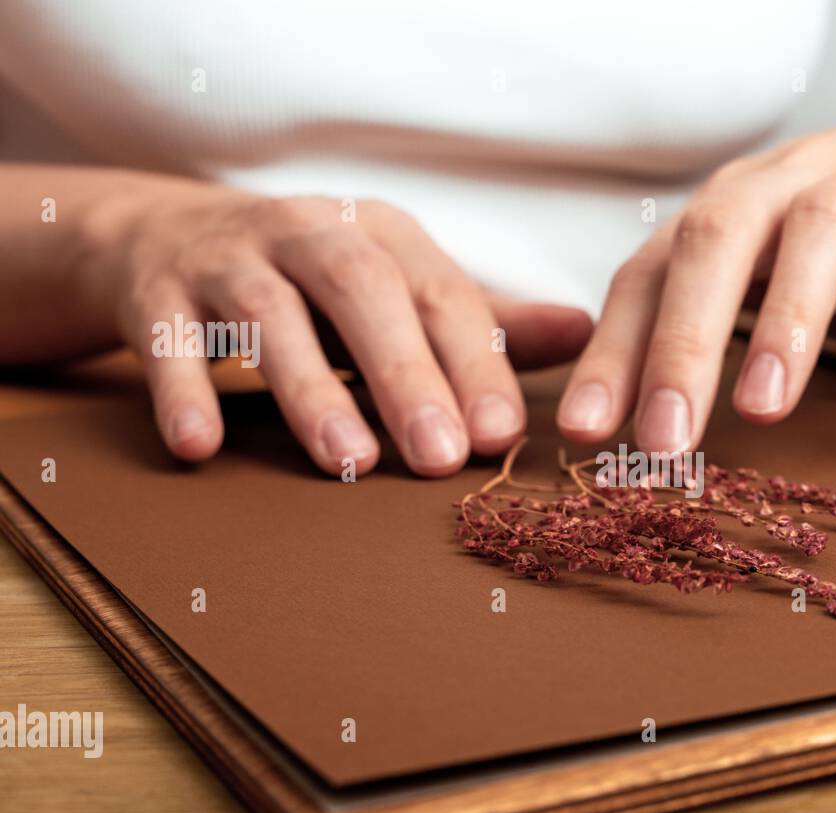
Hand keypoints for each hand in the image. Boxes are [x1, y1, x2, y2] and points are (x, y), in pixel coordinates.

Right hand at [96, 185, 591, 474]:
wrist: (167, 237)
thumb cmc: (315, 285)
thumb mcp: (400, 289)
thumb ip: (483, 321)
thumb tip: (586, 334)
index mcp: (380, 234)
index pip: (441, 293)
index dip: (473, 362)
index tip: (501, 434)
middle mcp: (305, 232)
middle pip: (362, 292)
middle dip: (405, 375)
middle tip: (440, 457)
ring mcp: (225, 256)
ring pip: (269, 315)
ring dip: (310, 390)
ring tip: (348, 462)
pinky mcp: (154, 291)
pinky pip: (165, 339)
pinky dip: (182, 388)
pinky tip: (201, 448)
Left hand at [557, 50, 835, 452]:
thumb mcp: (768, 255)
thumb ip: (709, 313)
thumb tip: (635, 405)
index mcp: (732, 207)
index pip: (651, 273)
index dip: (611, 349)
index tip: (582, 430)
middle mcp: (789, 184)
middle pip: (716, 244)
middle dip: (681, 345)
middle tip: (664, 439)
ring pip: (820, 232)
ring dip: (784, 322)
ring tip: (763, 408)